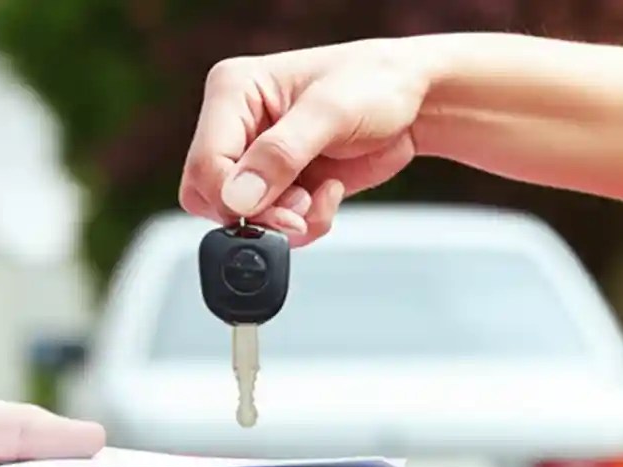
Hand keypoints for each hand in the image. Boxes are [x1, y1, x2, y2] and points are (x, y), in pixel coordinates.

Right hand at [179, 38, 441, 244]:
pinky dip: (304, 223)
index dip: (234, 197)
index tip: (277, 205)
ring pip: (241, 219)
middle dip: (257, 214)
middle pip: (211, 196)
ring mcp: (257, 159)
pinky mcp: (280, 185)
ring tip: (319, 197)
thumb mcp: (331, 112)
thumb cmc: (376, 83)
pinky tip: (329, 194)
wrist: (416, 100)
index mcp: (234, 91)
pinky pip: (272, 226)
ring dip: (284, 221)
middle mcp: (237, 125)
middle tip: (298, 208)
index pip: (205, 163)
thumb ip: (281, 154)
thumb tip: (239, 198)